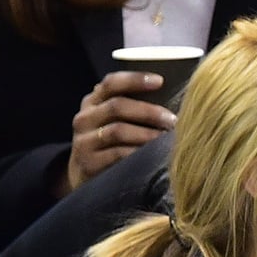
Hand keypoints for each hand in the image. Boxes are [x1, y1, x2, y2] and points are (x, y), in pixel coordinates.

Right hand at [61, 71, 175, 197]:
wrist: (85, 176)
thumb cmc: (111, 144)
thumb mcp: (114, 122)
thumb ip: (132, 107)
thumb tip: (172, 96)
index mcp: (93, 102)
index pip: (111, 83)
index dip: (135, 79)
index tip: (160, 81)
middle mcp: (84, 118)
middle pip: (116, 106)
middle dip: (148, 112)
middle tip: (172, 119)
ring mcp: (84, 142)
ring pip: (117, 131)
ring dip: (147, 134)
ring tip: (167, 139)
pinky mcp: (89, 164)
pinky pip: (117, 154)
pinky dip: (138, 153)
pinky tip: (153, 155)